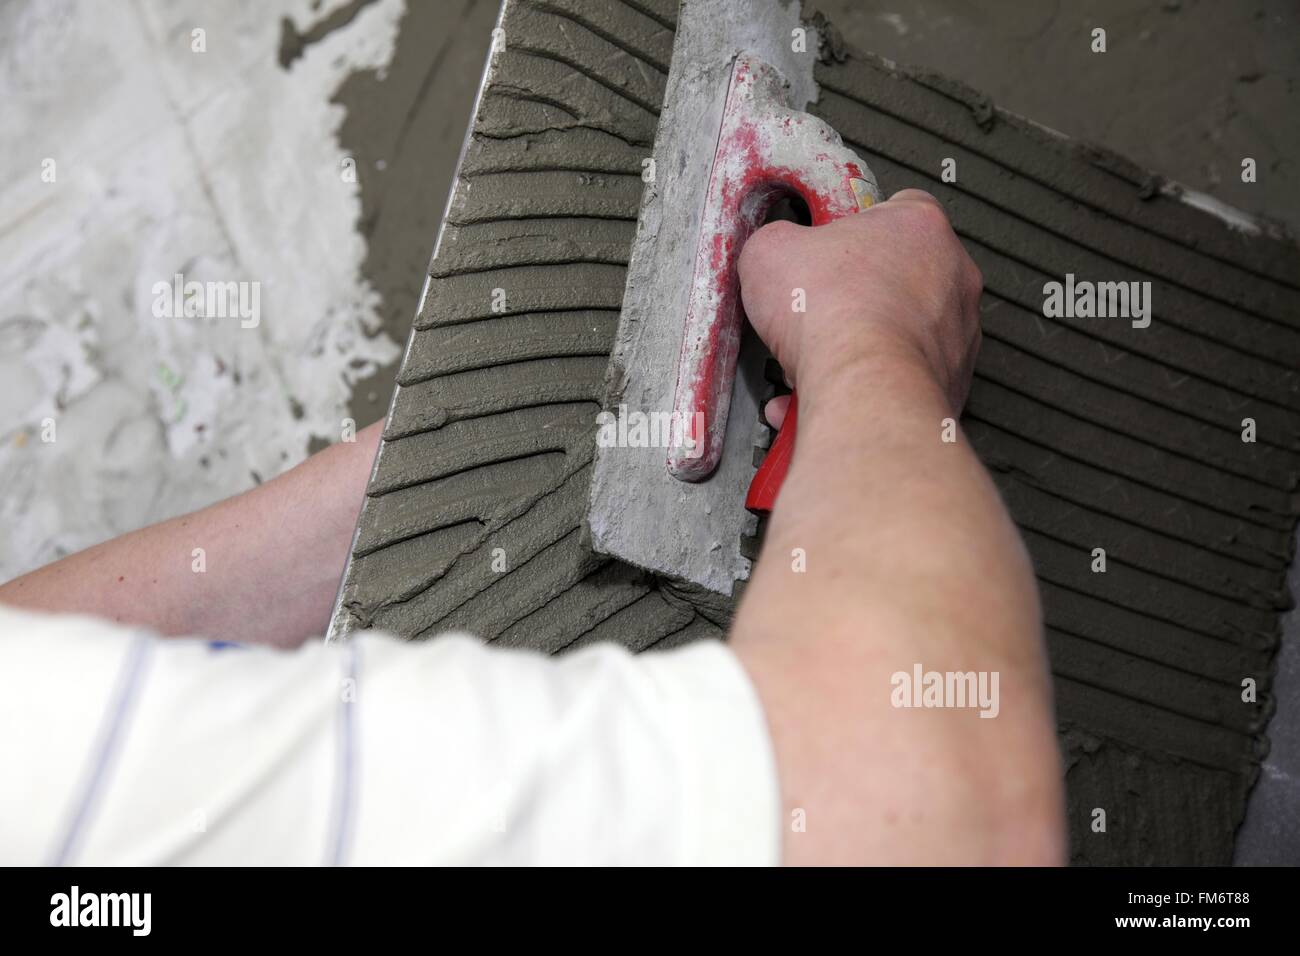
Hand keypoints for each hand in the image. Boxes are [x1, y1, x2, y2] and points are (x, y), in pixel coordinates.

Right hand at [738, 189, 982, 415]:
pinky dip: (863, 387)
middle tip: (819, 312)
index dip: (848, 233)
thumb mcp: (770, 251)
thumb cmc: (834, 315)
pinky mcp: (952, 382)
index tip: (823, 253)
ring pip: (899, 335)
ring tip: (815, 360)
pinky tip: (824, 393)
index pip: (890, 210)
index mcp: (919, 225)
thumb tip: (774, 255)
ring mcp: (958, 332)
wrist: (863, 385)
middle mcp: (952, 275)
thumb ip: (777, 243)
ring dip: (857, 347)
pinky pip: (900, 379)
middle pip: (896, 277)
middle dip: (853, 298)